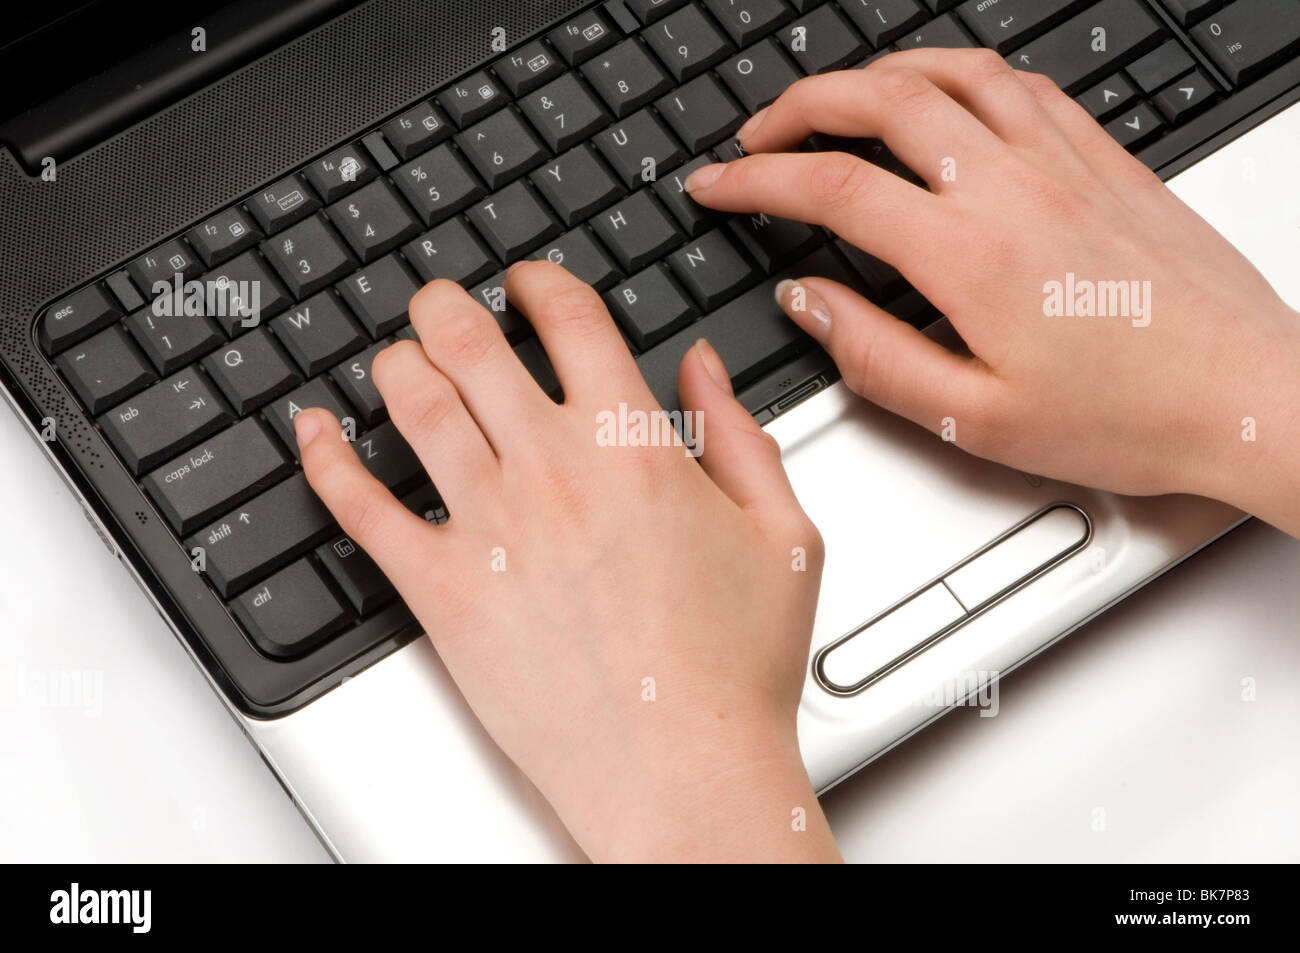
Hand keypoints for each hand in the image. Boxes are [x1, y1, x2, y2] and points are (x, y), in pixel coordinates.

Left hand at [294, 261, 838, 861]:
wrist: (683, 768)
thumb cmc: (734, 666)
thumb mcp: (783, 533)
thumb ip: (742, 433)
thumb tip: (704, 364)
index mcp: (633, 446)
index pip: (570, 320)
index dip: (540, 281)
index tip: (528, 282)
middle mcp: (551, 470)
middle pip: (471, 343)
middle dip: (447, 304)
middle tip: (441, 301)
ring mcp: (489, 527)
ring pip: (414, 404)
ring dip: (396, 361)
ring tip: (397, 354)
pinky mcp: (443, 591)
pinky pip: (362, 507)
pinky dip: (327, 458)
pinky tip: (316, 431)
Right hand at [685, 49, 1299, 534]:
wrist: (1250, 395)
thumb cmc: (1129, 417)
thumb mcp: (976, 418)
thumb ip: (874, 357)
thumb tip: (809, 304)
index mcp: (970, 255)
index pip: (831, 188)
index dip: (755, 181)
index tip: (715, 187)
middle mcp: (1014, 187)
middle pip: (879, 103)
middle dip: (798, 108)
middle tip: (756, 136)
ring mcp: (1064, 160)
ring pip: (948, 72)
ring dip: (874, 75)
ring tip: (834, 102)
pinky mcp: (1104, 156)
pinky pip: (1019, 82)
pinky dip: (958, 73)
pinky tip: (942, 96)